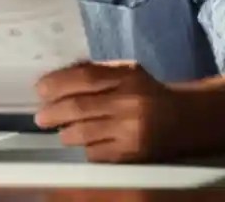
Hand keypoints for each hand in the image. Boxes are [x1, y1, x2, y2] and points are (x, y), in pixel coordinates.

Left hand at [34, 60, 175, 162]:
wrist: (184, 120)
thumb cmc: (146, 92)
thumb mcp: (127, 72)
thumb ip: (94, 71)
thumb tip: (54, 77)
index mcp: (127, 75)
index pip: (85, 77)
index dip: (57, 83)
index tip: (40, 89)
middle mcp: (129, 102)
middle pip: (79, 107)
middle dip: (52, 112)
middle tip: (40, 117)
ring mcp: (130, 130)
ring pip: (83, 133)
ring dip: (65, 132)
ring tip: (60, 129)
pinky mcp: (131, 153)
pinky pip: (95, 153)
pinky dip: (84, 147)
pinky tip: (84, 142)